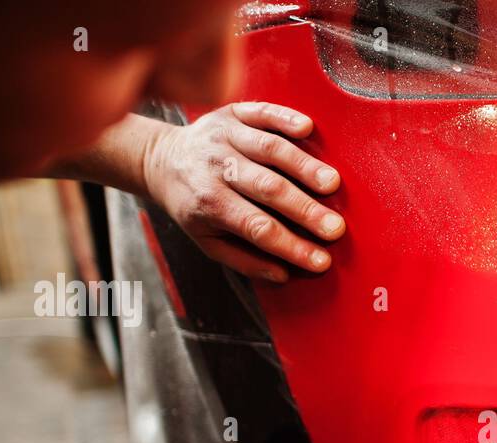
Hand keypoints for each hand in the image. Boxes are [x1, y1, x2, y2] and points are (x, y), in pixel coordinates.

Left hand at [143, 102, 344, 282]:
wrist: (161, 160)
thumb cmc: (193, 206)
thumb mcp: (207, 241)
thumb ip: (244, 260)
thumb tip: (283, 274)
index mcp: (209, 203)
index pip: (258, 228)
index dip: (291, 246)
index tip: (321, 260)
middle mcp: (216, 167)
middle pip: (267, 188)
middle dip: (305, 210)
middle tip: (335, 228)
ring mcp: (224, 136)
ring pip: (270, 150)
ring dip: (304, 166)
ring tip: (332, 184)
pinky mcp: (232, 113)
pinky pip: (261, 113)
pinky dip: (285, 118)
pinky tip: (308, 128)